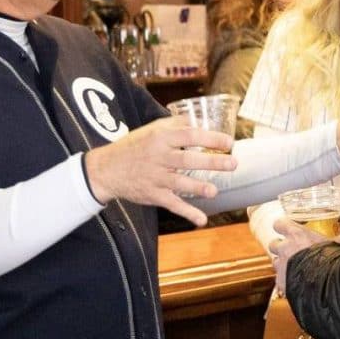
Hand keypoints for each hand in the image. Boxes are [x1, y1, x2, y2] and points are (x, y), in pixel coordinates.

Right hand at [84, 118, 236, 225]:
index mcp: (160, 138)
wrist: (106, 169)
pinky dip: (186, 213)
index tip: (228, 142)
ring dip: (198, 188)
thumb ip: (175, 124)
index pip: (189, 136)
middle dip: (211, 162)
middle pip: (187, 160)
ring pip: (179, 183)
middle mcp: (159, 157)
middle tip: (233, 164)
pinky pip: (172, 204)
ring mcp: (155, 177)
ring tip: (214, 191)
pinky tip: (201, 219)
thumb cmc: (134, 146)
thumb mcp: (151, 129)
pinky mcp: (153, 195)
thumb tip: (200, 119)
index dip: (210, 138)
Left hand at [268, 215, 333, 296]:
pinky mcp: (282, 283)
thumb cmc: (334, 261)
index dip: (283, 226)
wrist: (329, 285)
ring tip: (296, 268)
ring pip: (275, 262)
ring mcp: (282, 267)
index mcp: (297, 235)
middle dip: (281, 246)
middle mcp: (285, 249)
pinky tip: (297, 283)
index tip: (288, 228)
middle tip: (292, 250)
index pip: (280, 224)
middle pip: (274, 243)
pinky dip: (286, 280)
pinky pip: (280, 280)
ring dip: (283, 264)